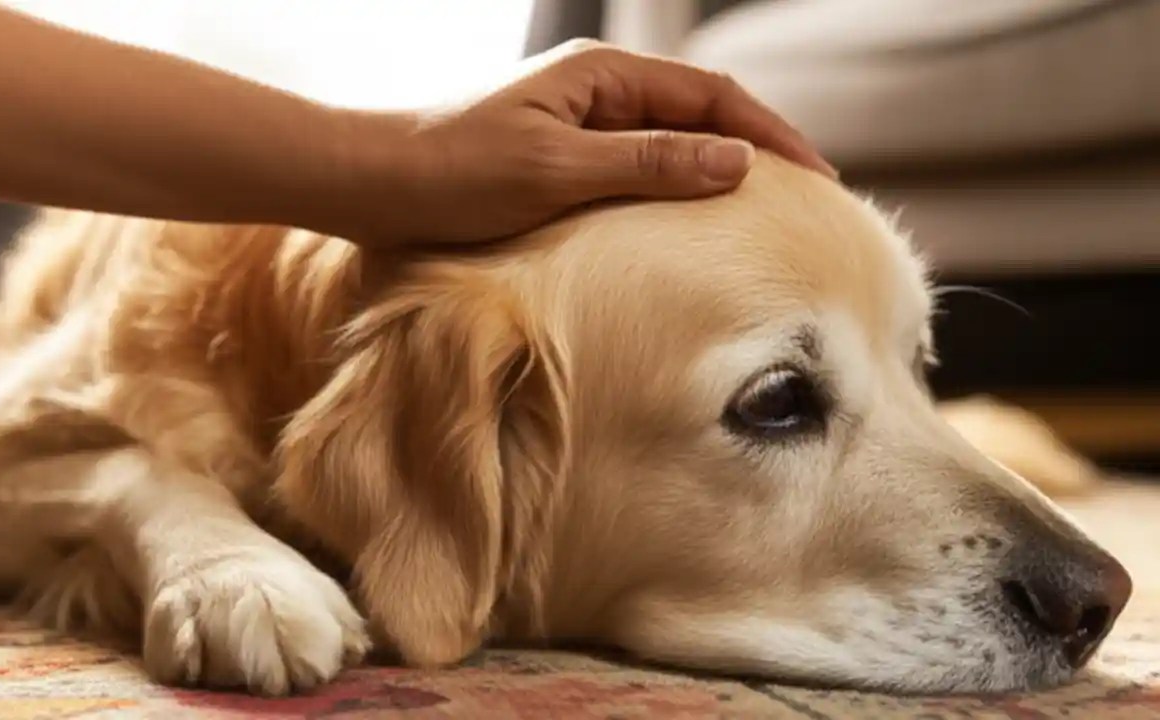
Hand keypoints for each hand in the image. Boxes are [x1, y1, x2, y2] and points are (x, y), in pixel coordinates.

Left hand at [353, 39, 834, 246]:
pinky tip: (685, 226)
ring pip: (667, 143)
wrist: (368, 182)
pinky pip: (632, 169)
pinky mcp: (555, 157)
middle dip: (755, 151)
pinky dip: (670, 192)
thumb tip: (736, 162)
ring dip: (714, 174)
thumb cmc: (450, 172)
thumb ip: (646, 164)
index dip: (772, 135)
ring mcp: (575, 122)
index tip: (819, 179)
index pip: (712, 97)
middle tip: (806, 201)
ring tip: (760, 217)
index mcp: (601, 76)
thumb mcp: (555, 171)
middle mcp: (594, 90)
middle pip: (698, 114)